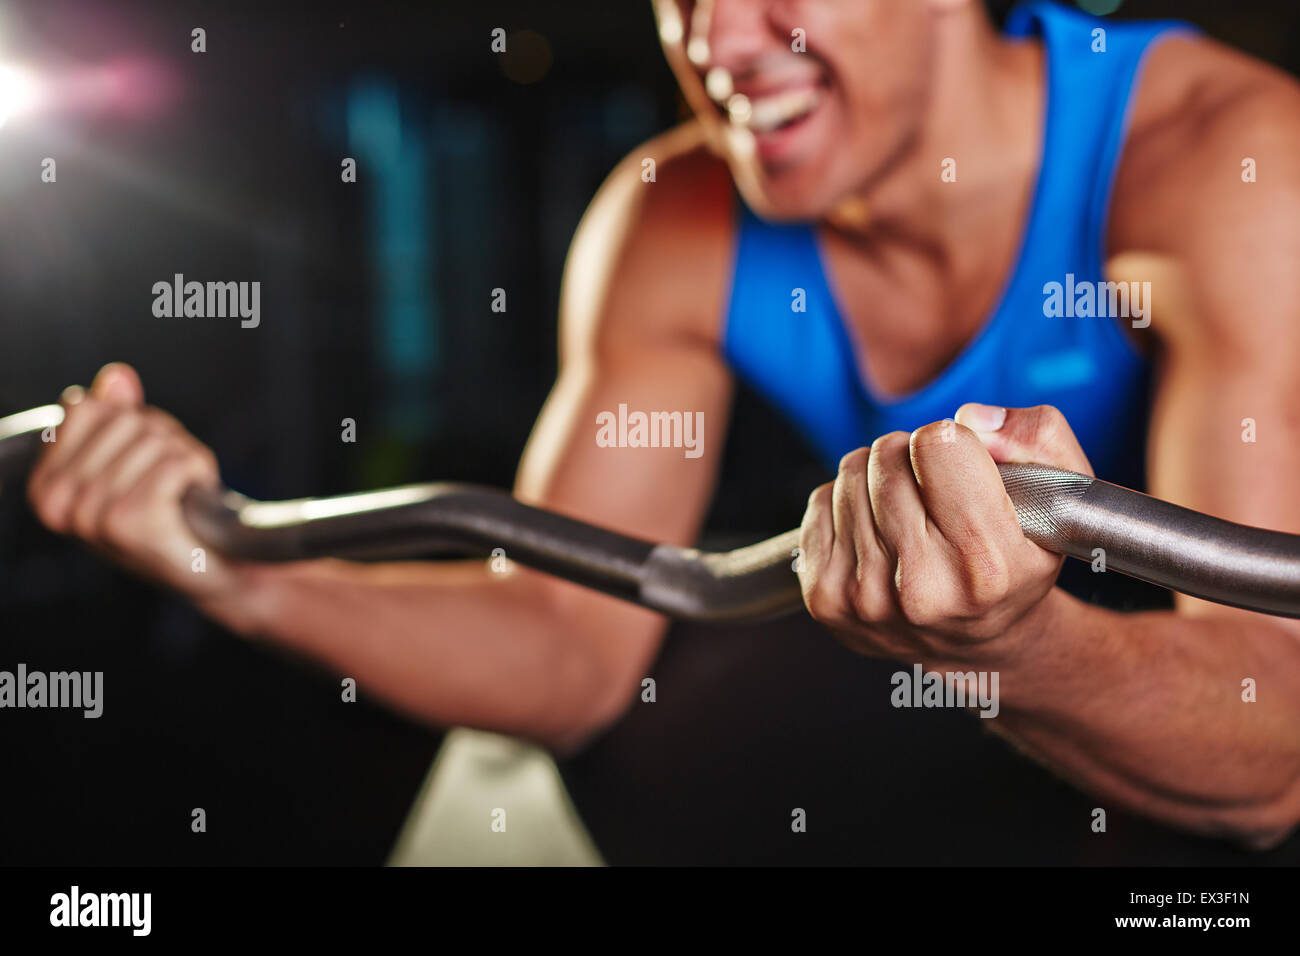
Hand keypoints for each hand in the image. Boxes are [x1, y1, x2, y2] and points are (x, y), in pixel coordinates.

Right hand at [27, 363, 241, 605]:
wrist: (214, 565)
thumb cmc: (172, 510)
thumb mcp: (137, 454)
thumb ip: (118, 413)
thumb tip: (116, 377)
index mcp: (45, 484)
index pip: (85, 408)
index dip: (130, 423)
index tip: (141, 462)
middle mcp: (58, 503)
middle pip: (124, 421)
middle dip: (163, 441)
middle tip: (170, 482)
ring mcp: (90, 515)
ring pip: (153, 439)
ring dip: (184, 458)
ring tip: (181, 494)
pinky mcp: (129, 522)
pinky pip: (174, 463)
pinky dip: (198, 472)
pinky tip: (193, 502)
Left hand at [797, 404, 1090, 666]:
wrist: (977, 647)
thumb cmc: (1016, 560)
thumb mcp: (1060, 498)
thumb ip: (1036, 437)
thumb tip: (969, 419)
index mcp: (986, 565)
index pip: (938, 446)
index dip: (952, 443)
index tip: (962, 467)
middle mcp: (922, 589)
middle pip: (889, 456)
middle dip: (912, 457)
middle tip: (934, 491)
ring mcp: (866, 598)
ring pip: (851, 474)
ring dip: (878, 478)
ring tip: (909, 513)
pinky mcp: (824, 598)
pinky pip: (820, 502)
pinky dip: (846, 504)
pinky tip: (878, 533)